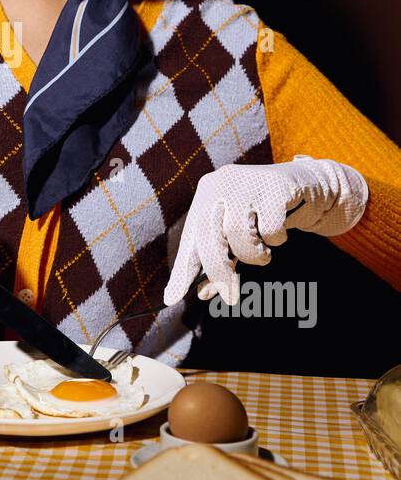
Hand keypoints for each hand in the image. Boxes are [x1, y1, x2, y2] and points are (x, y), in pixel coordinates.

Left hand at [163, 156, 367, 307]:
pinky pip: (270, 230)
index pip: (190, 237)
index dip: (182, 270)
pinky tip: (281, 230)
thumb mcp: (238, 236)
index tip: (172, 298)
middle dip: (219, 272)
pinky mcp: (273, 186)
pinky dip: (277, 240)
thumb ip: (221, 260)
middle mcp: (221, 183)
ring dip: (255, 255)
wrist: (307, 185)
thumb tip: (202, 293)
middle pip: (210, 238)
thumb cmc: (264, 213)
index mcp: (206, 193)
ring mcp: (246, 182)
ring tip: (264, 251)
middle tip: (230, 297)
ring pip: (240, 237)